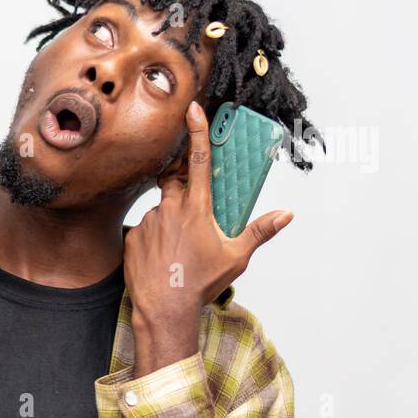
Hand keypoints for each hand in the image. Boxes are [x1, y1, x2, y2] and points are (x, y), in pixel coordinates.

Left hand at [124, 101, 293, 374]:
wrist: (163, 309)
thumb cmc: (200, 283)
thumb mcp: (236, 257)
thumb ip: (260, 231)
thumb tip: (286, 214)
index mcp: (197, 209)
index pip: (198, 161)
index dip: (198, 132)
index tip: (193, 109)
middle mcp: (169, 209)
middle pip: (175, 182)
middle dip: (184, 188)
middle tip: (192, 214)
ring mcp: (148, 221)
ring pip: (161, 211)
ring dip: (171, 222)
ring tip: (179, 252)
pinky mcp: (131, 236)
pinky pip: (145, 229)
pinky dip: (155, 238)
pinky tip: (162, 259)